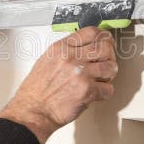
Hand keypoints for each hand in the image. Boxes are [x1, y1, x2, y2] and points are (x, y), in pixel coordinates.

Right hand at [0, 27, 117, 143]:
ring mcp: (80, 74)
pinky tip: (97, 93)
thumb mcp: (47, 60)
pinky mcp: (87, 91)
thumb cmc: (37, 90)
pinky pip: (108, 88)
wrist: (33, 111)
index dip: (103, 37)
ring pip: (110, 67)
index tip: (106, 41)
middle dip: (109, 55)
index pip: (90, 32)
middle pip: (105, 47)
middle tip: (107, 62)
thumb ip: (66, 52)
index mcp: (61, 48)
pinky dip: (105, 92)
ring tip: (102, 79)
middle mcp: (71, 58)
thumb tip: (85, 47)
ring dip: (109, 74)